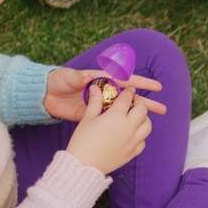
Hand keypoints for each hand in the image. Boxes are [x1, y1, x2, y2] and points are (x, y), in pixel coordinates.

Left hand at [44, 67, 164, 121]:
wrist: (45, 95)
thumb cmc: (57, 81)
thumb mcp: (68, 77)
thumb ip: (79, 77)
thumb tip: (89, 77)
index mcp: (102, 79)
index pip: (126, 80)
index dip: (142, 83)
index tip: (156, 87)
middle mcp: (105, 92)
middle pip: (130, 98)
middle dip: (146, 103)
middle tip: (162, 109)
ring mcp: (102, 105)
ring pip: (124, 110)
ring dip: (138, 116)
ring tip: (153, 121)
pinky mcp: (96, 115)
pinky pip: (114, 120)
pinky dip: (124, 124)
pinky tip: (134, 130)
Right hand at [65, 87, 151, 174]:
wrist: (84, 165)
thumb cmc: (82, 141)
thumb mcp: (87, 118)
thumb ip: (95, 102)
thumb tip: (96, 87)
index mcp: (116, 116)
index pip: (126, 99)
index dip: (128, 92)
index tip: (128, 90)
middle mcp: (129, 127)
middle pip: (142, 110)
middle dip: (140, 102)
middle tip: (134, 101)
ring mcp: (133, 140)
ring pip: (147, 125)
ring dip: (144, 118)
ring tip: (137, 116)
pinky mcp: (133, 152)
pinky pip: (144, 140)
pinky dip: (141, 134)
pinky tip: (134, 133)